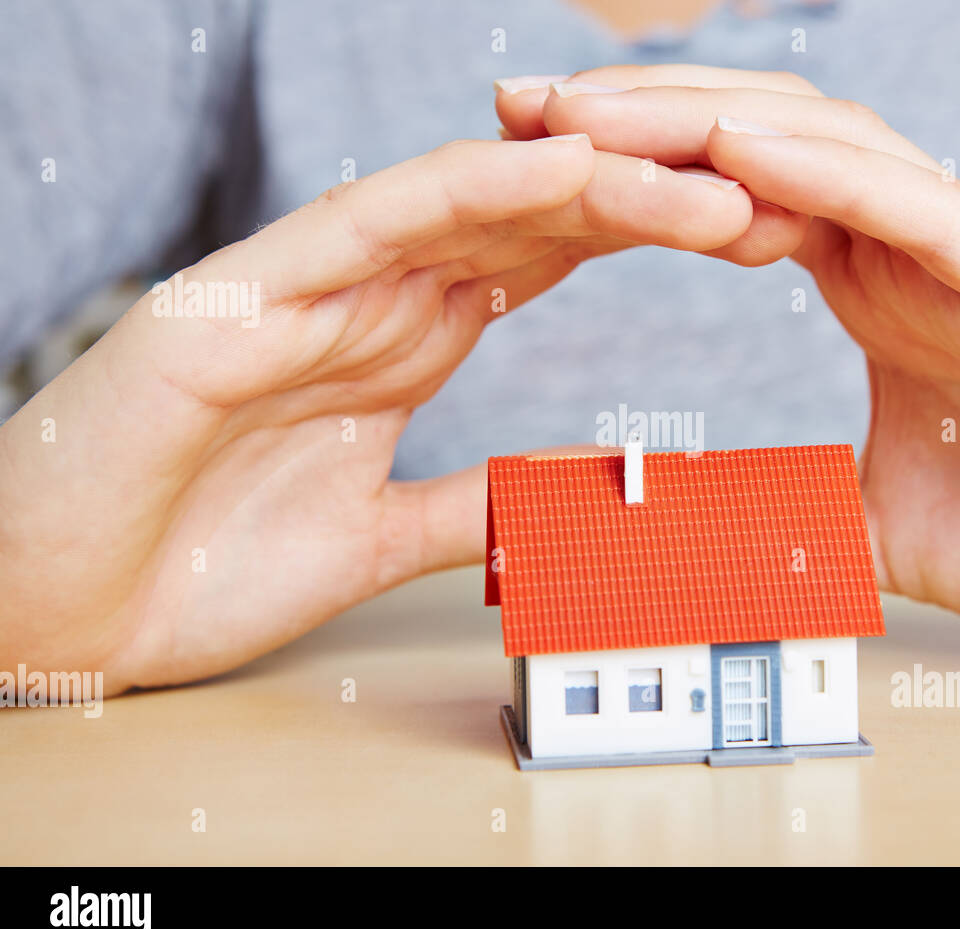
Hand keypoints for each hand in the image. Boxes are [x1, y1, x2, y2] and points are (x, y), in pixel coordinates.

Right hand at [0, 134, 758, 692]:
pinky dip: (475, 191)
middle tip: (773, 195)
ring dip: (598, 182)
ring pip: (475, 202)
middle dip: (656, 199)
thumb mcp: (377, 536)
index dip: (651, 236)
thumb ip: (480, 500)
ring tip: (708, 179)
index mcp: (401, 340)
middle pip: (536, 217)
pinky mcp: (242, 299)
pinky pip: (375, 223)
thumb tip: (583, 491)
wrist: (55, 611)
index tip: (754, 239)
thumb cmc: (195, 563)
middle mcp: (367, 295)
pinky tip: (566, 171)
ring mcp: (309, 288)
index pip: (546, 260)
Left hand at [499, 66, 959, 668]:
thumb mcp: (870, 524)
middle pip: (763, 144)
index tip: (525, 159)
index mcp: (872, 286)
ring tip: (593, 111)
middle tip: (522, 104)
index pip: (737, 191)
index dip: (633, 166)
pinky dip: (828, 172)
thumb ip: (787, 507)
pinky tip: (734, 149)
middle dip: (640, 116)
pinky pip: (918, 206)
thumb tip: (693, 537)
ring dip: (708, 121)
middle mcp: (912, 250)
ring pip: (832, 148)